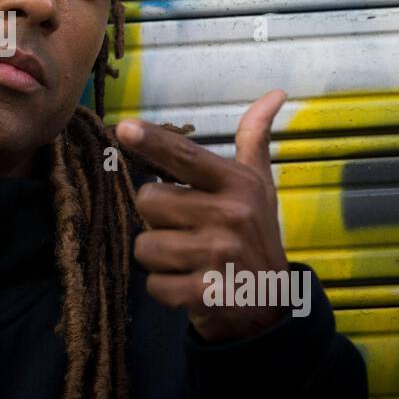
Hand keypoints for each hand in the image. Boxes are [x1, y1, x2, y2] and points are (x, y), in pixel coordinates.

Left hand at [115, 90, 289, 343]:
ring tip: (189, 260)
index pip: (185, 157)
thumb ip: (254, 139)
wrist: (271, 305)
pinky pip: (153, 284)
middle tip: (186, 230)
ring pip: (145, 245)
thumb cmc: (255, 234)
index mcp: (237, 184)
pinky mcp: (206, 294)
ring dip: (159, 257)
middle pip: (148, 201)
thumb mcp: (259, 186)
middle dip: (157, 218)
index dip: (153, 142)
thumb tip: (274, 93)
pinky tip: (191, 286)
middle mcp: (230, 215)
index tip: (124, 128)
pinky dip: (165, 289)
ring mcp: (217, 255)